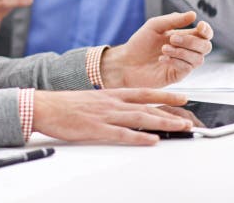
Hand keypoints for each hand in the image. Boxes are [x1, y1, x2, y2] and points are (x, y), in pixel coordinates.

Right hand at [32, 88, 192, 144]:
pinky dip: (139, 137)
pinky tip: (152, 140)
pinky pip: (122, 133)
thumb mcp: (92, 99)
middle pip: (147, 105)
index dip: (164, 95)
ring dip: (162, 122)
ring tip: (179, 126)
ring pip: (140, 117)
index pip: (144, 92)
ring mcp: (105, 115)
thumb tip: (124, 111)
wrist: (45, 106)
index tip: (181, 96)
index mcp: (111, 94)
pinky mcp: (97, 128)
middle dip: (170, 110)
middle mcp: (112, 102)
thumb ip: (109, 104)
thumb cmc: (66, 105)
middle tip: (188, 115)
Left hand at [101, 11, 213, 87]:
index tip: (200, 26)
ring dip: (182, 52)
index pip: (204, 35)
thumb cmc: (140, 43)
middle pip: (205, 47)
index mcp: (183, 37)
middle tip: (172, 39)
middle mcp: (186, 51)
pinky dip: (176, 61)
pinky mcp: (177, 76)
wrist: (126, 62)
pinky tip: (162, 59)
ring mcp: (183, 64)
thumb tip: (193, 14)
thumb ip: (174, 20)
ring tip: (164, 49)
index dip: (207, 30)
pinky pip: (187, 69)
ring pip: (198, 59)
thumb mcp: (155, 25)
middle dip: (191, 41)